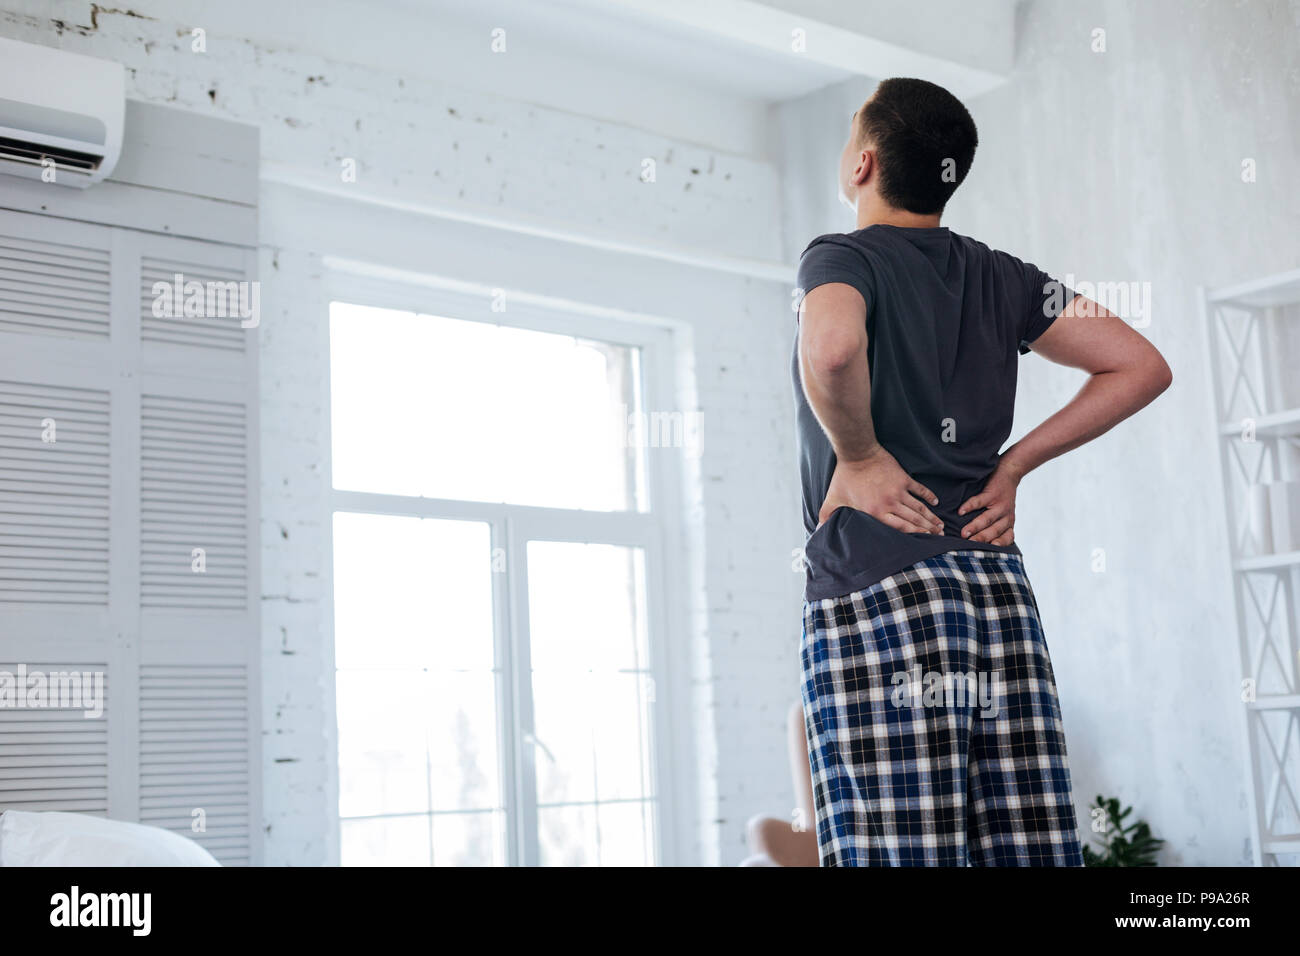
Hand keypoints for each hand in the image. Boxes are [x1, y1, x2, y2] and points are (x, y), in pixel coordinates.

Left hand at [817, 447, 942, 533]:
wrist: (857, 453)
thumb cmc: (844, 477)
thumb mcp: (833, 500)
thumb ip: (827, 518)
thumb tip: (818, 532)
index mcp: (875, 513)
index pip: (899, 530)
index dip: (914, 537)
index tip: (923, 543)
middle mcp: (890, 504)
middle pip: (913, 521)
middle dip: (927, 530)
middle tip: (938, 537)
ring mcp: (898, 491)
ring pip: (919, 508)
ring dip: (931, 518)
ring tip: (940, 526)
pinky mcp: (903, 478)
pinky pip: (919, 490)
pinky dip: (928, 496)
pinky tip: (935, 503)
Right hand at [957, 459, 1021, 544]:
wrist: (1010, 473)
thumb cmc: (1003, 497)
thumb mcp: (1005, 514)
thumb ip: (996, 527)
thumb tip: (977, 542)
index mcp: (1009, 523)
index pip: (1007, 538)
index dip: (998, 545)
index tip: (988, 553)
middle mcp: (1006, 516)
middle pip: (994, 531)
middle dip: (981, 539)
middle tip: (968, 546)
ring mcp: (1000, 504)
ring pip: (987, 519)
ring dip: (975, 527)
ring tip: (963, 533)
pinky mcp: (992, 493)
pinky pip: (979, 501)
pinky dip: (969, 507)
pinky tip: (960, 511)